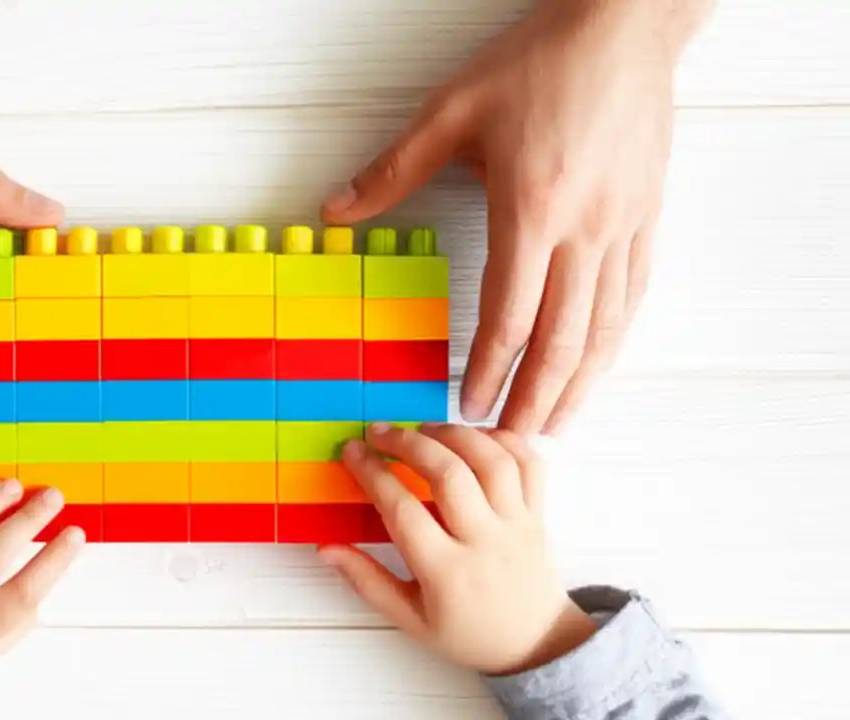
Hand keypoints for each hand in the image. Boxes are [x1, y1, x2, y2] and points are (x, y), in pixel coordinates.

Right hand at [320, 422, 594, 675]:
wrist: (536, 644)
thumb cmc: (469, 634)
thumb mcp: (411, 620)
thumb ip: (367, 582)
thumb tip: (326, 549)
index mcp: (446, 573)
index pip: (403, 511)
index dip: (373, 475)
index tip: (353, 452)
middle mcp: (485, 542)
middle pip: (449, 474)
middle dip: (408, 443)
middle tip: (381, 431)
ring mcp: (517, 525)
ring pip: (491, 461)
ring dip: (455, 434)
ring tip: (425, 429)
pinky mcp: (538, 514)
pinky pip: (529, 464)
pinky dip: (503, 440)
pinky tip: (474, 437)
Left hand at [323, 0, 711, 433]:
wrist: (623, 24)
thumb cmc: (541, 62)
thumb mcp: (453, 110)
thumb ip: (394, 170)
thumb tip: (336, 210)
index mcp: (532, 210)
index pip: (509, 316)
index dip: (488, 370)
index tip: (467, 405)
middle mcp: (584, 229)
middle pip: (562, 339)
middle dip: (535, 398)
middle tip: (512, 439)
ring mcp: (623, 226)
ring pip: (605, 326)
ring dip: (579, 383)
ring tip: (557, 422)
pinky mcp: (648, 214)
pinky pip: (634, 293)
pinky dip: (614, 337)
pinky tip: (600, 359)